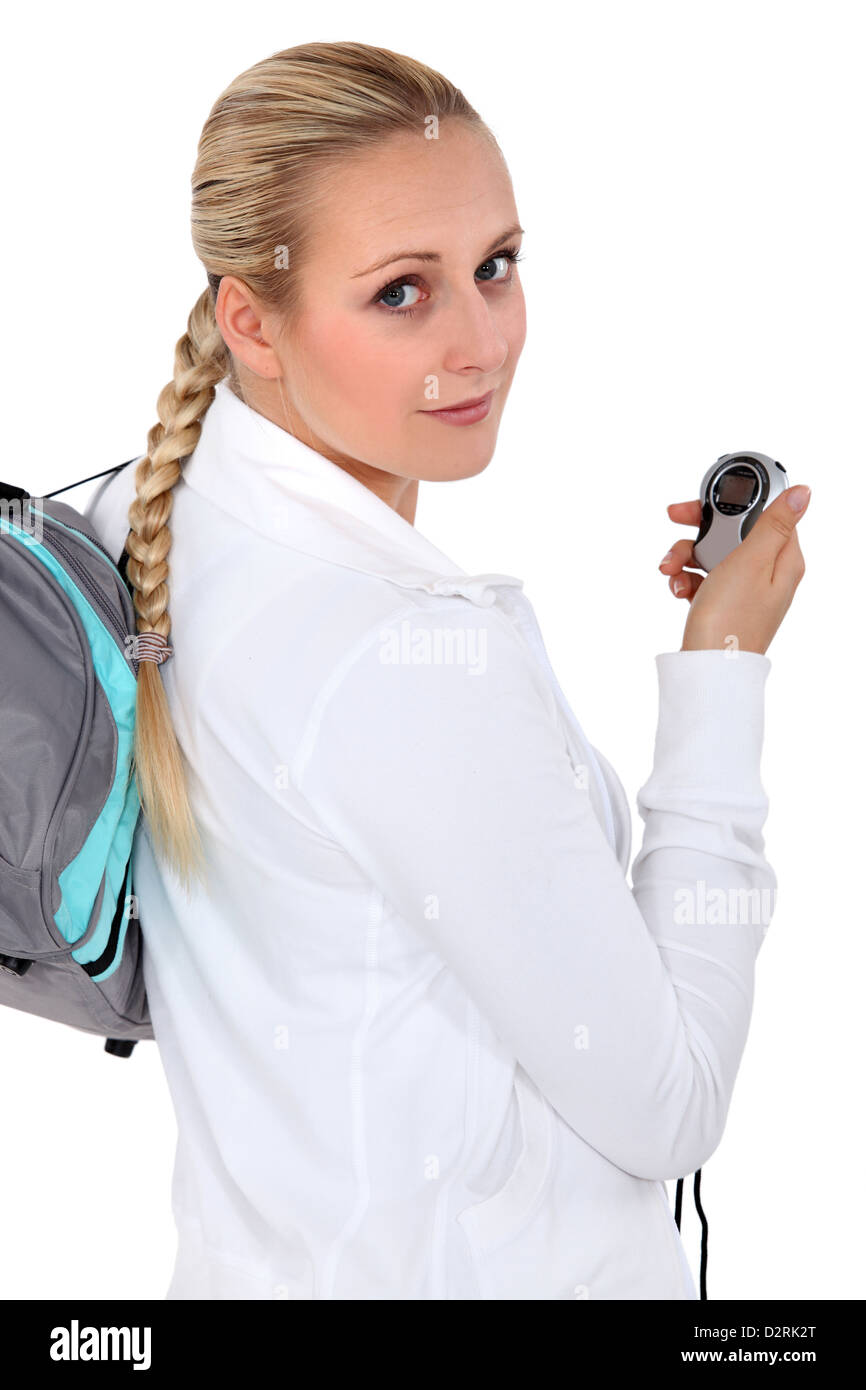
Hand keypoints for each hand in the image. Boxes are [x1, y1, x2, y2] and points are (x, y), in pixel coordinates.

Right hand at [658, 485, 810, 655]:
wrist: (708, 670)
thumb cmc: (731, 620)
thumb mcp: (751, 561)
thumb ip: (774, 523)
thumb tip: (802, 492)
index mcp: (782, 559)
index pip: (763, 513)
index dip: (733, 502)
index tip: (706, 499)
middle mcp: (766, 573)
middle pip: (732, 532)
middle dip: (699, 530)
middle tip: (676, 519)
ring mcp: (743, 589)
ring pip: (711, 554)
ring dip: (686, 556)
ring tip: (671, 569)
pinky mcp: (723, 603)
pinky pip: (702, 578)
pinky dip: (686, 579)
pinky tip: (678, 589)